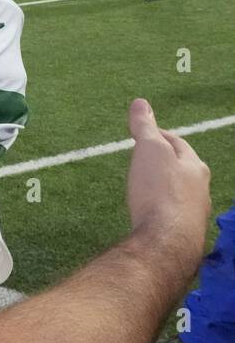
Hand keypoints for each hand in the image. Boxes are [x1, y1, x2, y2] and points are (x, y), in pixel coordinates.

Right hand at [126, 98, 210, 277]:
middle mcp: (201, 188)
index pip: (177, 143)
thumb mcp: (149, 150)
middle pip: (181, 169)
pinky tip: (149, 212)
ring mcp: (193, 212)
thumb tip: (141, 103)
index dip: (158, 135)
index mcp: (195, 166)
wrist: (166, 240)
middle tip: (141, 157)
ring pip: (179, 193)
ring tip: (144, 186)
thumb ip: (145, 127)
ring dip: (163, 187)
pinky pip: (171, 213)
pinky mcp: (183, 233)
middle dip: (163, 162)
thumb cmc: (159, 191)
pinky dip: (160, 207)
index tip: (141, 133)